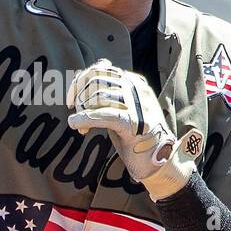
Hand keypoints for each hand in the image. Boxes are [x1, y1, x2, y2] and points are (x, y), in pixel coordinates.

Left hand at [66, 59, 203, 201]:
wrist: (159, 161)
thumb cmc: (137, 136)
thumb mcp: (124, 107)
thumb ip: (109, 92)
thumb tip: (90, 71)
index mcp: (135, 82)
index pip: (100, 69)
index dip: (79, 82)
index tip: (71, 100)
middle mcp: (137, 89)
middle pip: (96, 82)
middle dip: (80, 99)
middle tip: (77, 116)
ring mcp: (138, 105)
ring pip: (98, 97)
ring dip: (83, 112)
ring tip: (83, 128)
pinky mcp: (135, 123)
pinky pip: (104, 115)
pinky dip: (85, 119)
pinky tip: (76, 125)